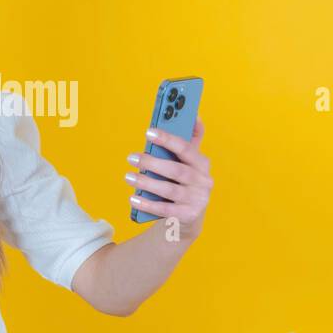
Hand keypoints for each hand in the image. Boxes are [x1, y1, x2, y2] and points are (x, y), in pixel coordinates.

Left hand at [126, 116, 211, 239]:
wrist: (188, 217)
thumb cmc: (183, 182)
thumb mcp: (188, 163)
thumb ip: (189, 141)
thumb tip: (194, 115)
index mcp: (202, 163)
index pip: (186, 148)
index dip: (168, 139)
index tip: (148, 132)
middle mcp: (203, 181)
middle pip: (176, 170)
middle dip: (152, 162)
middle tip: (131, 157)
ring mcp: (198, 200)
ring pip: (169, 189)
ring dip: (146, 182)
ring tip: (128, 177)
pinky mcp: (188, 215)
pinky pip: (165, 209)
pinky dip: (148, 204)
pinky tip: (133, 198)